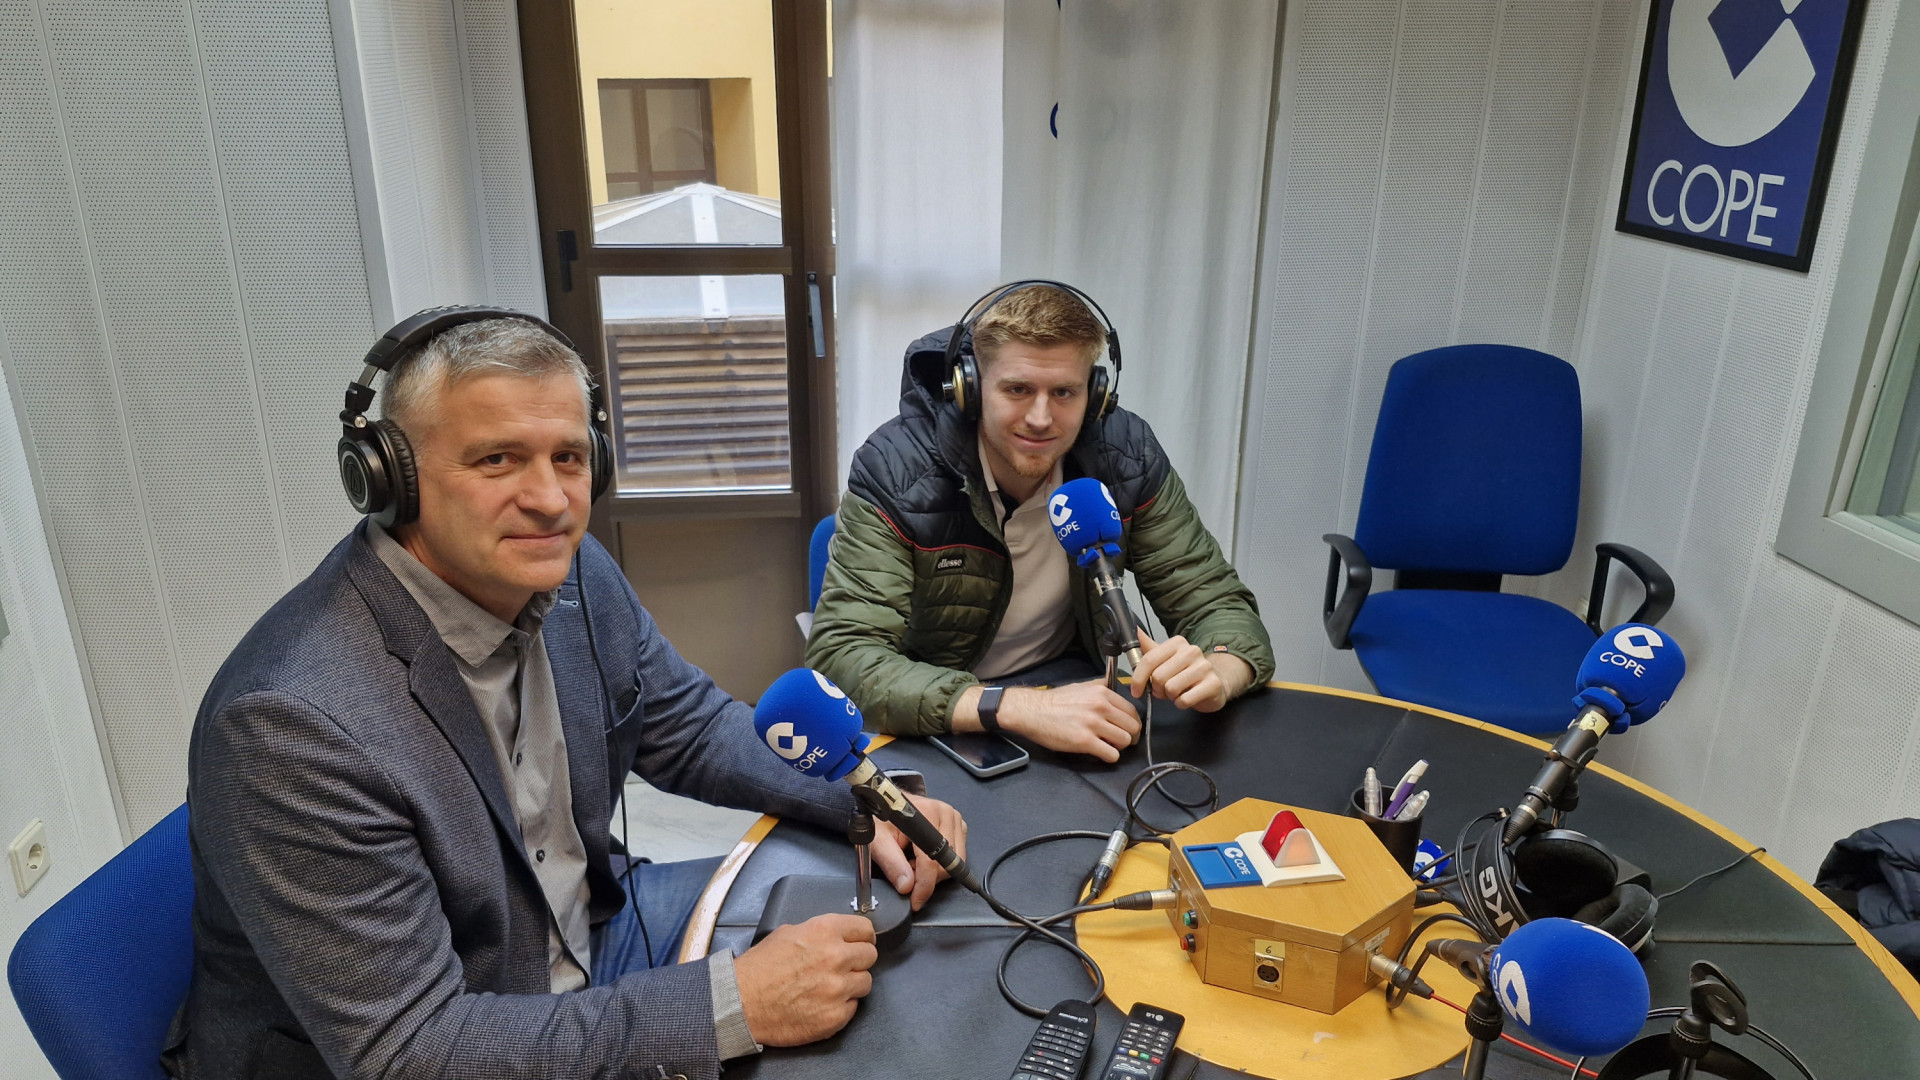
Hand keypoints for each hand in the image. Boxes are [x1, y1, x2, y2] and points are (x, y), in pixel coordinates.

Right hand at [734, 914, 877, 1046]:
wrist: (740, 1002)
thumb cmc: (758, 968)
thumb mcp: (787, 933)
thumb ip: (818, 933)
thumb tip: (836, 937)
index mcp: (825, 931)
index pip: (865, 930)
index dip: (862, 937)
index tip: (859, 943)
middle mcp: (836, 957)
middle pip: (870, 956)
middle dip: (858, 960)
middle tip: (842, 967)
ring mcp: (838, 989)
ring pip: (865, 982)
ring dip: (851, 984)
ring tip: (829, 987)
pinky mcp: (835, 1016)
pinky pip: (853, 1007)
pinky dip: (841, 1006)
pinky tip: (822, 1004)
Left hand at [870, 794, 967, 909]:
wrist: (888, 802)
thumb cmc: (882, 818)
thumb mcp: (878, 841)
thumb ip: (892, 864)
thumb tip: (907, 887)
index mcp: (927, 814)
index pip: (931, 860)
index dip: (924, 885)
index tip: (916, 900)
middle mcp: (945, 814)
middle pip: (946, 864)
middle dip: (927, 877)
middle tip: (907, 871)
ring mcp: (955, 818)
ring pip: (954, 862)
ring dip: (934, 870)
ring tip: (913, 860)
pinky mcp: (959, 825)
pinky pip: (958, 855)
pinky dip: (941, 862)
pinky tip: (924, 855)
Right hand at [1001, 682, 1141, 762]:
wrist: (1031, 711)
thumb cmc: (1053, 702)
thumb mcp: (1080, 686)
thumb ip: (1100, 687)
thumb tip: (1113, 687)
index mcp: (1101, 692)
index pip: (1131, 711)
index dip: (1131, 723)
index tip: (1127, 729)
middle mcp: (1100, 706)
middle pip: (1132, 726)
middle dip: (1129, 736)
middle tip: (1121, 741)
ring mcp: (1093, 724)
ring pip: (1125, 741)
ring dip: (1118, 747)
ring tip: (1108, 746)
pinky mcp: (1085, 741)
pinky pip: (1111, 754)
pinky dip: (1109, 757)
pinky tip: (1101, 753)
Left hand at [1129, 630, 1248, 712]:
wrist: (1215, 683)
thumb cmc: (1186, 673)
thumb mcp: (1166, 659)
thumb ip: (1149, 649)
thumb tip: (1136, 631)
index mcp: (1177, 643)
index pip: (1149, 660)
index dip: (1138, 679)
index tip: (1136, 691)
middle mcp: (1192, 651)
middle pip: (1158, 676)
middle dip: (1157, 689)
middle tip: (1164, 690)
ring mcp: (1204, 667)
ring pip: (1171, 688)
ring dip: (1170, 696)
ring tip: (1177, 693)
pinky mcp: (1213, 684)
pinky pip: (1185, 700)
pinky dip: (1181, 703)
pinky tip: (1186, 698)